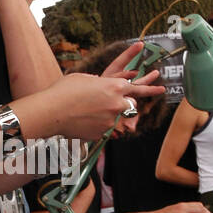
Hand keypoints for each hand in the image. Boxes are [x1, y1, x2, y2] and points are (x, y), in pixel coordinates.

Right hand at [43, 73, 162, 140]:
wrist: (51, 112)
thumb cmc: (64, 91)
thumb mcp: (84, 79)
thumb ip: (99, 82)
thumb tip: (102, 86)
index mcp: (114, 86)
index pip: (138, 88)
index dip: (151, 90)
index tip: (162, 90)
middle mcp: (116, 104)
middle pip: (130, 106)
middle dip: (124, 105)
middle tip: (108, 105)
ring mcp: (110, 121)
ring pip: (116, 119)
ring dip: (106, 116)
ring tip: (87, 112)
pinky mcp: (102, 134)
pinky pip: (104, 130)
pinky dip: (96, 126)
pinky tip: (81, 121)